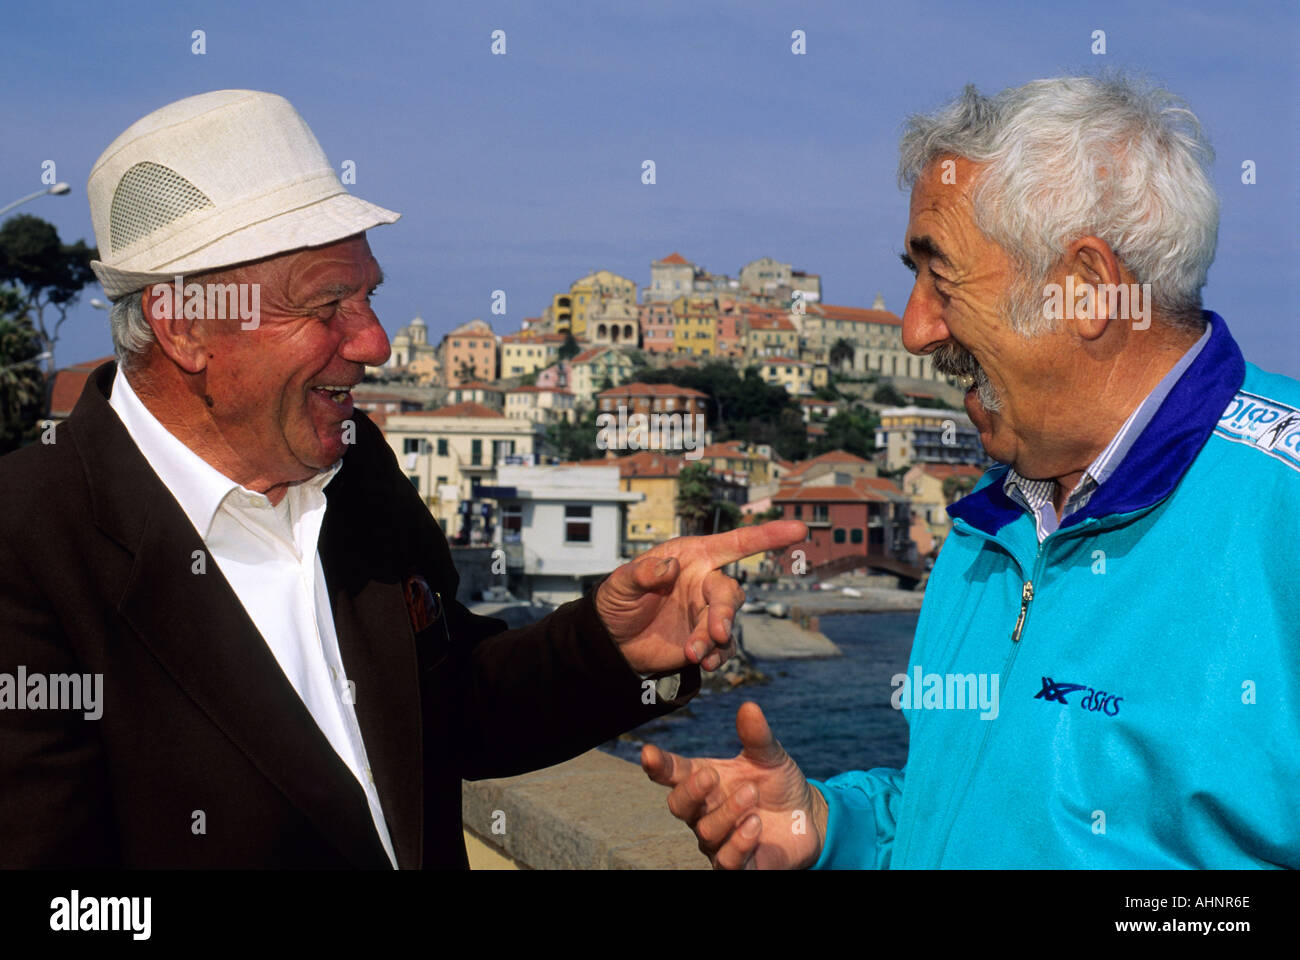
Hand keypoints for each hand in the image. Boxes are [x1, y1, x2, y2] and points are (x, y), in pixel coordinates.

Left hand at [595, 520, 805, 674]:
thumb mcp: (620, 584)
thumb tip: (669, 567)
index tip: (798, 530)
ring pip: (727, 623)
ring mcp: (707, 613)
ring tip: (695, 653)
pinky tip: (705, 663)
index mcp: (692, 557)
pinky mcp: (705, 640)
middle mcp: (705, 582)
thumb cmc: (617, 601)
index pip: (735, 543)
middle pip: (730, 592)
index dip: (767, 536)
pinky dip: (718, 655)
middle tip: (716, 632)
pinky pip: (723, 647)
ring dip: (716, 638)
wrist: (612, 641)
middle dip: (726, 611)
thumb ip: (642, 573)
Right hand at [641, 701, 826, 868]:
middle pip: (678, 806)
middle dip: (690, 791)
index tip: (648, 753)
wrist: (809, 818)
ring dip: (727, 813)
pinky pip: (726, 861)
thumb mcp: (770, 756)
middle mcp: (705, 811)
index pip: (672, 772)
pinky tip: (756, 826)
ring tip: (752, 794)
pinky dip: (739, 843)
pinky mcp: (739, 864)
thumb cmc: (778, 784)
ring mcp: (719, 840)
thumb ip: (756, 736)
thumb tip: (749, 707)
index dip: (657, 765)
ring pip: (705, 832)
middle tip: (711, 776)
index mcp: (705, 779)